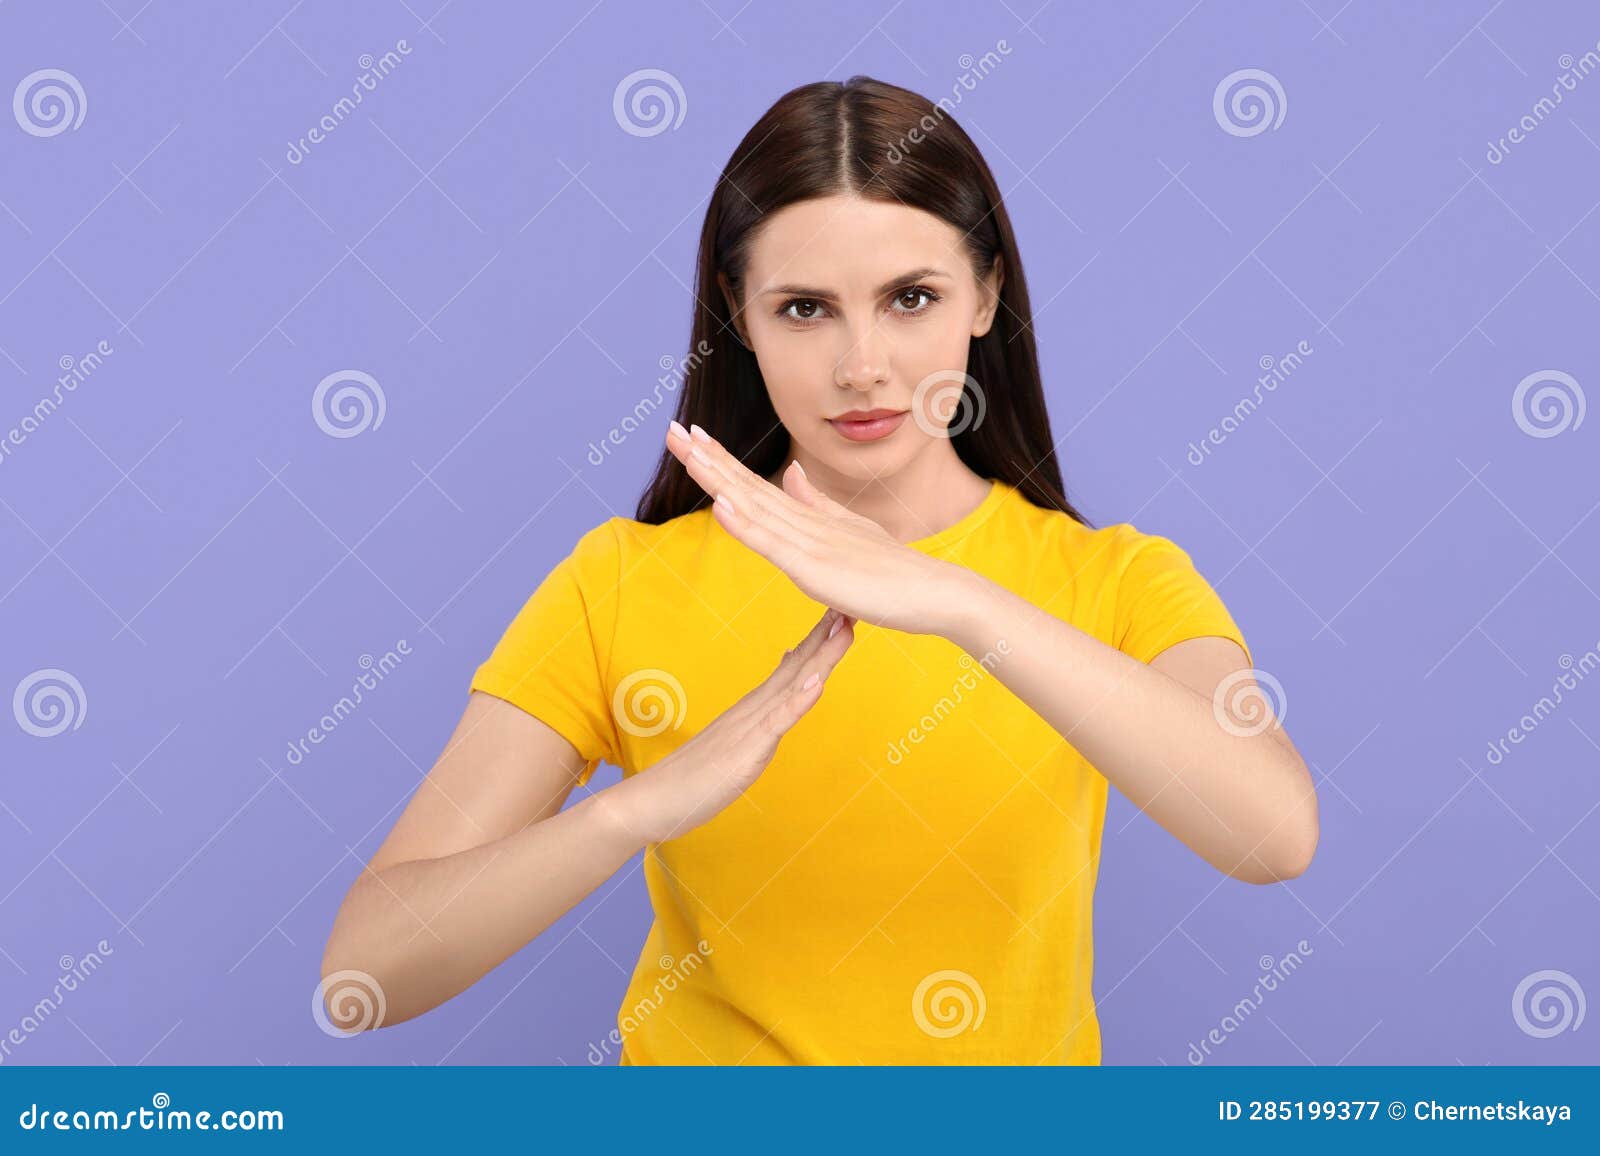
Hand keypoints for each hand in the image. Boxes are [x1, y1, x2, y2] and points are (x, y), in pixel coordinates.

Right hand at [611, 607, 854, 843]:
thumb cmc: (693, 776)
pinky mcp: (745, 750)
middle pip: (797, 668)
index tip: (842, 614)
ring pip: (792, 686)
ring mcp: (749, 727)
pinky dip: (798, 701)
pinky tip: (817, 683)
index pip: (793, 668)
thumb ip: (756, 718)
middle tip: (851, 603)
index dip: (819, 641)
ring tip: (843, 629)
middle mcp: (753, 709)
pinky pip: (776, 722)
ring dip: (820, 658)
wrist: (653, 798)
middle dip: (827, 637)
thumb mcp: (735, 743)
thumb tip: (776, 692)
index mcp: (754, 708)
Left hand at [664, 420, 963, 633]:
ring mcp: (809, 544)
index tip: (690, 435)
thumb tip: (790, 473)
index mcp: (808, 518)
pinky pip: (775, 546)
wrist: (934, 592)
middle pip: (745, 486)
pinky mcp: (816, 570)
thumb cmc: (894, 570)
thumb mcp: (847, 531)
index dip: (720, 460)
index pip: (754, 485)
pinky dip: (746, 525)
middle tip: (670, 429)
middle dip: (706, 458)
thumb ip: (816, 503)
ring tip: (686, 453)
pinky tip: (722, 506)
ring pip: (753, 507)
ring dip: (718, 479)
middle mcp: (804, 523)